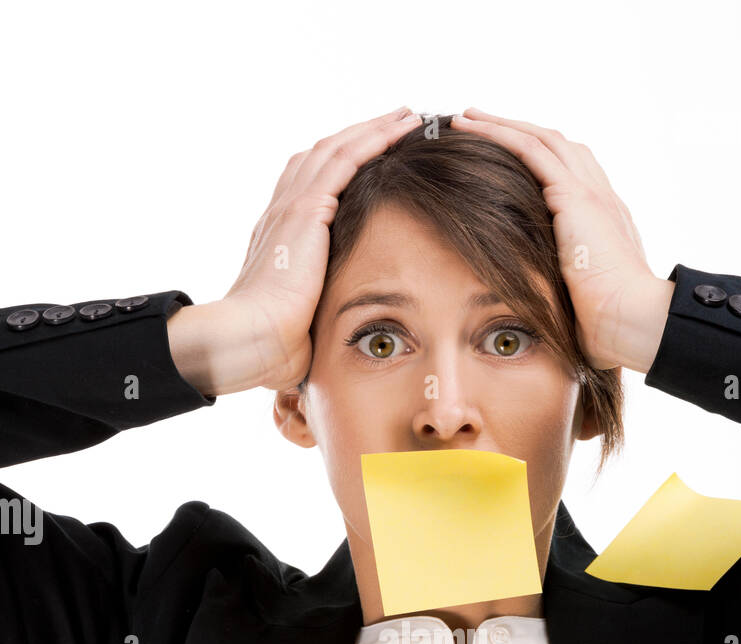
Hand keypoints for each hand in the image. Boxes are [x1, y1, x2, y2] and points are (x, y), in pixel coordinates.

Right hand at [169, 107, 422, 396]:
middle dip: (361, 136)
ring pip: (338, 150)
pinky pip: (345, 161)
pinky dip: (372, 140)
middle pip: (325, 156)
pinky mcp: (306, 210)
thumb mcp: (298, 322)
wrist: (250, 341)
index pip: (312, 185)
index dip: (341, 164)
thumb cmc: (271, 346)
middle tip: (396, 122)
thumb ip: (313, 313)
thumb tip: (331, 336)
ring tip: (407, 117)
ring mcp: (292, 207)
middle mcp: (282, 213)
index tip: (370, 156)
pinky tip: (398, 130)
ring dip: (374, 129)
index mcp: (279, 236)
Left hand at [450, 108, 672, 372]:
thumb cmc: (611, 327)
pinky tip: (470, 127)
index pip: (570, 175)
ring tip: (467, 117)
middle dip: (517, 131)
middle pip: (555, 147)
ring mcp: (589, 192)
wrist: (632, 320)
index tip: (510, 159)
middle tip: (481, 123)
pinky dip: (498, 133)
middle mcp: (600, 197)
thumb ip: (568, 296)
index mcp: (605, 221)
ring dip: (501, 124)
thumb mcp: (584, 305)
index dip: (540, 161)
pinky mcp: (573, 195)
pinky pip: (529, 149)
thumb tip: (550, 316)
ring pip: (540, 140)